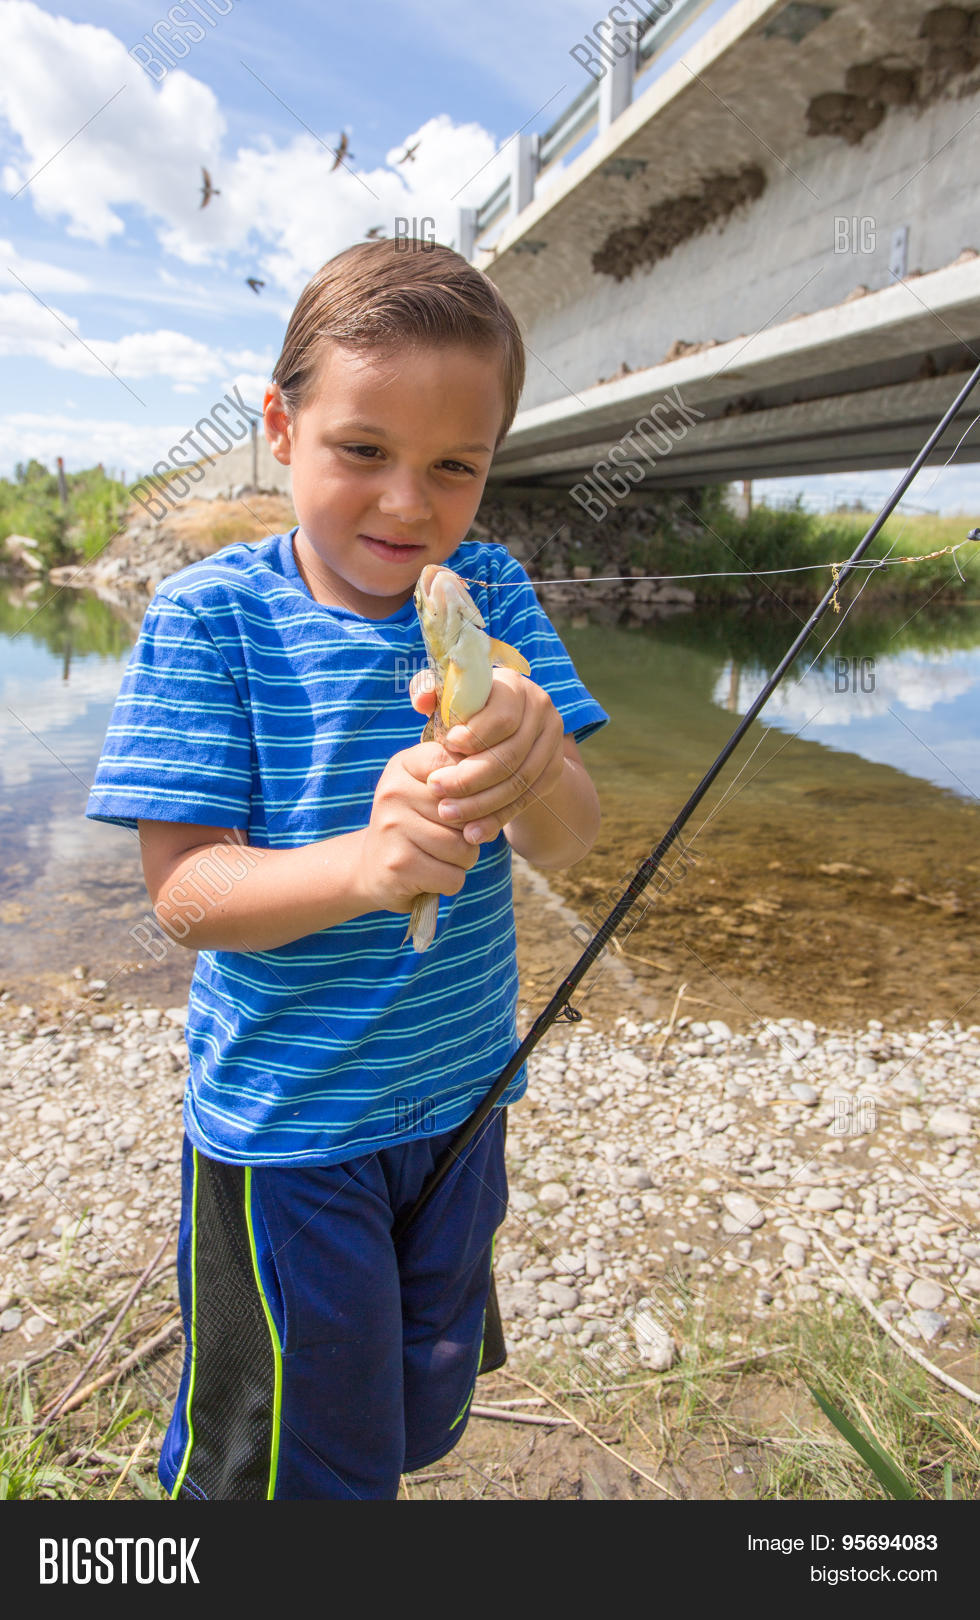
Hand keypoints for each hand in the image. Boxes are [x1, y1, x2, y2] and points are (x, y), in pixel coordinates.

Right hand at [360, 739, 479, 914]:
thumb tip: (492, 811)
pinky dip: (449, 882)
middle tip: (446, 837)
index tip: (463, 804)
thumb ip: (461, 784)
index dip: (475, 792)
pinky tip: (429, 875)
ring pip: (464, 847)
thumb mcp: (427, 793)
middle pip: (468, 812)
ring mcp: (394, 827)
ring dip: (462, 860)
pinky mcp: (399, 864)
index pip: (458, 765)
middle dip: (470, 832)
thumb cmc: (414, 826)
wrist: (371, 867)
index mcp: (404, 766)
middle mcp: (394, 791)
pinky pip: (453, 877)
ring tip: (438, 857)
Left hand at [424, 670, 564, 844]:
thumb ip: (429, 692)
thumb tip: (421, 701)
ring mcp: (551, 743)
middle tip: (436, 788)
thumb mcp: (447, 697)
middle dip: (470, 777)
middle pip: (511, 753)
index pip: (503, 717)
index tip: (448, 745)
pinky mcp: (553, 771)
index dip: (476, 734)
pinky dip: (497, 818)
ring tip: (448, 813)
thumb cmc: (465, 710)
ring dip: (481, 803)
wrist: (503, 730)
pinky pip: (525, 800)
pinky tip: (472, 832)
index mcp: (515, 687)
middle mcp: (541, 711)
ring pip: (519, 781)